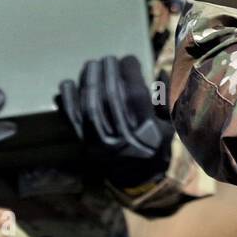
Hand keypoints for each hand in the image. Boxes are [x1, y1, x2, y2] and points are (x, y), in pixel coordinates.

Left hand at [56, 56, 172, 188]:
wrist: (137, 177)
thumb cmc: (155, 143)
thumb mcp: (169, 124)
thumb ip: (165, 99)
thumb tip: (160, 73)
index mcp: (147, 129)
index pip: (135, 92)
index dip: (130, 71)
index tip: (128, 60)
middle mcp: (123, 136)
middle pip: (111, 96)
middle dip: (108, 72)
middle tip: (108, 59)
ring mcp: (101, 142)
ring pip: (90, 106)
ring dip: (88, 81)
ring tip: (91, 64)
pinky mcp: (85, 145)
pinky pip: (72, 120)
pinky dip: (67, 101)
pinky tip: (67, 84)